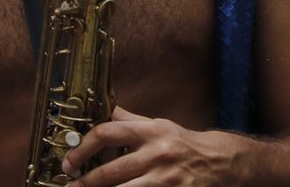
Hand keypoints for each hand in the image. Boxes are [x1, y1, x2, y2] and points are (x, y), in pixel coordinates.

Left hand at [63, 107, 236, 185]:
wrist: (219, 163)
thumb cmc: (182, 144)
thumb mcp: (158, 126)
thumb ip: (129, 121)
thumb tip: (101, 109)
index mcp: (149, 132)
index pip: (106, 133)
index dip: (82, 147)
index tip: (70, 161)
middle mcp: (157, 154)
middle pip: (110, 171)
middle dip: (85, 182)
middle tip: (70, 186)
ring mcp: (166, 180)